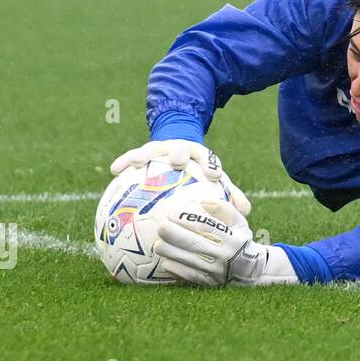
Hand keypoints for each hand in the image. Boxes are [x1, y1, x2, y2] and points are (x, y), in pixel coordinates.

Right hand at [109, 139, 250, 215]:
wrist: (182, 148)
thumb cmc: (200, 171)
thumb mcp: (213, 179)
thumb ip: (228, 194)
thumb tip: (246, 212)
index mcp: (201, 157)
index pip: (208, 159)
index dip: (211, 166)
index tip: (213, 175)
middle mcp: (181, 149)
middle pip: (181, 148)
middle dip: (179, 152)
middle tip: (176, 160)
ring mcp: (162, 148)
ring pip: (153, 149)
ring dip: (144, 154)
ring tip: (135, 163)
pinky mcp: (145, 150)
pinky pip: (132, 155)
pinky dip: (124, 160)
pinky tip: (114, 170)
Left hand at [152, 195, 298, 286]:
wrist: (250, 269)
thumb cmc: (239, 239)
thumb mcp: (238, 221)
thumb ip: (223, 209)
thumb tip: (202, 200)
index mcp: (232, 237)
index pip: (206, 226)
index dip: (187, 219)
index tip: (172, 212)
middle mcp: (224, 255)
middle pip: (195, 243)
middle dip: (175, 235)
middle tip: (161, 227)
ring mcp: (216, 270)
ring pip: (188, 260)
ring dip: (170, 252)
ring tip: (158, 245)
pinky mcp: (209, 282)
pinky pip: (188, 275)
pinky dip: (175, 268)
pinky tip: (165, 260)